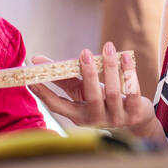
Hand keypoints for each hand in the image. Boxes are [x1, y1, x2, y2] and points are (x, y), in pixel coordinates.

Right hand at [27, 42, 156, 132]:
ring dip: (110, 68)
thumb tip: (37, 60)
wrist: (134, 119)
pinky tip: (125, 57)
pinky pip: (133, 92)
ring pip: (113, 93)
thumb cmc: (101, 101)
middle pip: (91, 97)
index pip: (57, 106)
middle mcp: (96, 120)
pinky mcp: (135, 113)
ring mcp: (117, 118)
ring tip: (108, 47)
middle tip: (84, 52)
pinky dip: (129, 73)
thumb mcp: (81, 91)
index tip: (32, 77)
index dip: (44, 92)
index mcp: (78, 116)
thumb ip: (63, 77)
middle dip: (88, 73)